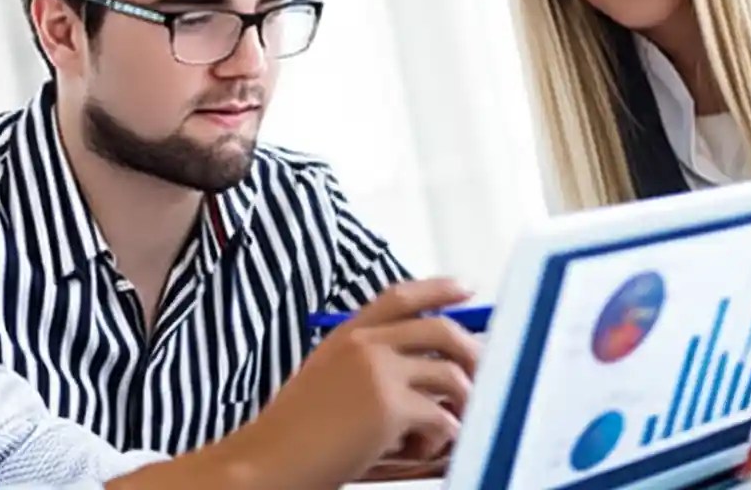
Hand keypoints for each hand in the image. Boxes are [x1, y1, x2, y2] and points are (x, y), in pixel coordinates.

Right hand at [235, 278, 479, 487]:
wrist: (269, 460)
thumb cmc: (295, 434)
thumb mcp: (325, 379)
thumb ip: (367, 365)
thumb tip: (426, 371)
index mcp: (347, 336)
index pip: (400, 296)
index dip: (438, 288)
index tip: (467, 290)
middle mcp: (365, 346)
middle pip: (441, 330)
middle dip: (472, 352)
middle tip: (482, 376)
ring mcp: (378, 373)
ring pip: (450, 375)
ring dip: (461, 404)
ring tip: (447, 428)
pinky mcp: (390, 407)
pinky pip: (442, 418)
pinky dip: (441, 439)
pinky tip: (419, 450)